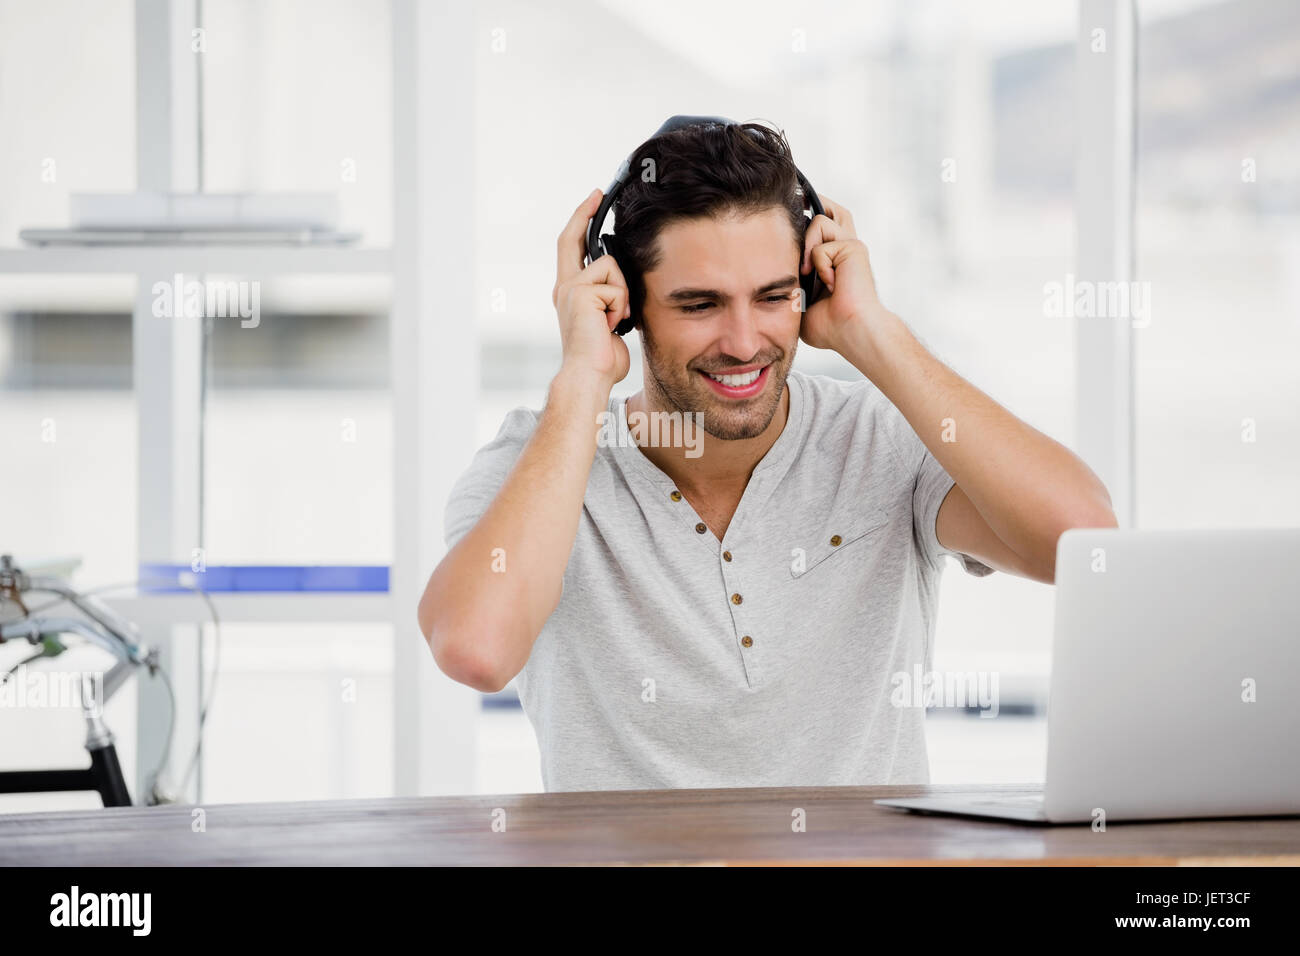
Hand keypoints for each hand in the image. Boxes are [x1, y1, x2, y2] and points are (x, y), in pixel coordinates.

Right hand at [551, 189, 631, 391]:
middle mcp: (565, 287)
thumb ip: (612, 299)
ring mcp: (571, 289)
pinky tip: (611, 325)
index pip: (571, 248)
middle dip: (584, 212)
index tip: (592, 200)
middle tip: (598, 192)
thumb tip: (626, 289)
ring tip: (615, 319)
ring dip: (623, 293)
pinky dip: (621, 305)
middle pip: (571, 238)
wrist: (590, 375)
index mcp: (570, 293)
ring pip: (610, 266)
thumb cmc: (603, 357)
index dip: (580, 222)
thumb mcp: (610, 320)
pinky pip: (616, 285)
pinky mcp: (580, 293)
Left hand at [798, 194, 883, 353]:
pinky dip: (818, 264)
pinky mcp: (853, 248)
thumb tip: (772, 276)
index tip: (791, 210)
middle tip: (797, 198)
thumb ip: (793, 284)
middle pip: (834, 211)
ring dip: (807, 245)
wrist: (850, 331)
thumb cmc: (830, 327)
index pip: (825, 230)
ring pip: (821, 220)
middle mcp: (845, 250)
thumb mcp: (801, 302)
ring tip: (808, 271)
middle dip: (815, 200)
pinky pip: (822, 245)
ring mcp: (850, 246)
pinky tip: (829, 284)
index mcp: (836, 262)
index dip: (808, 218)